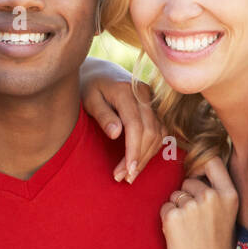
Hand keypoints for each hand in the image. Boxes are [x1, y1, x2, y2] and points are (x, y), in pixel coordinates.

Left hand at [78, 57, 163, 181]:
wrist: (98, 70)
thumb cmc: (88, 86)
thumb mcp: (88, 98)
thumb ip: (102, 115)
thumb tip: (116, 134)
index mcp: (125, 91)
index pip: (136, 126)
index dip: (133, 151)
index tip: (126, 171)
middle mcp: (143, 94)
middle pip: (150, 132)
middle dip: (139, 158)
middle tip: (124, 178)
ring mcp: (150, 99)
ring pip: (158, 132)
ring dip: (147, 156)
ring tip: (130, 174)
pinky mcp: (153, 106)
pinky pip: (160, 129)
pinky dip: (152, 147)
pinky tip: (139, 160)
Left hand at [159, 156, 240, 248]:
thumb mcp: (228, 216)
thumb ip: (217, 195)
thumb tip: (196, 175)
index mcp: (229, 194)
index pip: (211, 161)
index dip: (200, 168)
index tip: (197, 178)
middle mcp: (211, 196)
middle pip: (188, 182)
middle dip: (186, 196)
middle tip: (195, 222)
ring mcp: (191, 205)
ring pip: (174, 196)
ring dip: (176, 210)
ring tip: (189, 231)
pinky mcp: (172, 216)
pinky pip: (164, 208)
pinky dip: (167, 220)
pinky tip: (178, 236)